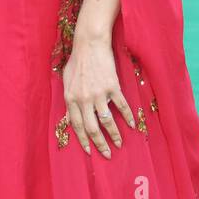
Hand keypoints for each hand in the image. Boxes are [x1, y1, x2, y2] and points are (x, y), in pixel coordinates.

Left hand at [63, 35, 135, 158]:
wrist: (90, 44)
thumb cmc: (78, 60)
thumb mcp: (66, 80)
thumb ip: (68, 99)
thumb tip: (69, 116)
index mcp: (71, 98)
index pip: (76, 125)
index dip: (82, 140)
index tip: (89, 151)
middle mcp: (84, 99)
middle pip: (92, 128)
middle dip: (99, 144)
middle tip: (106, 154)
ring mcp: (98, 94)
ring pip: (107, 122)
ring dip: (114, 135)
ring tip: (119, 144)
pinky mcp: (112, 87)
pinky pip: (121, 107)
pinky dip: (127, 117)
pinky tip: (132, 125)